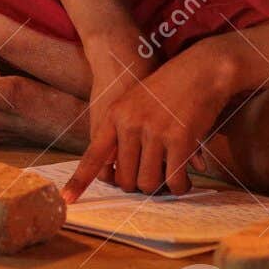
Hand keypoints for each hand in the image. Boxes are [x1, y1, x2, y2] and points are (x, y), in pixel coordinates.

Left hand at [63, 36, 239, 201]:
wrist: (200, 69)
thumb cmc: (168, 87)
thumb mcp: (134, 101)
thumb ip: (123, 132)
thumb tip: (115, 170)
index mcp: (115, 116)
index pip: (93, 155)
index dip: (80, 180)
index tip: (68, 199)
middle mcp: (130, 124)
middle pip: (125, 179)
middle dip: (139, 185)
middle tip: (153, 180)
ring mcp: (154, 132)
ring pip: (148, 182)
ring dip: (160, 188)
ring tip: (171, 180)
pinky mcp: (179, 139)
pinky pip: (174, 179)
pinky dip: (181, 186)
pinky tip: (186, 181)